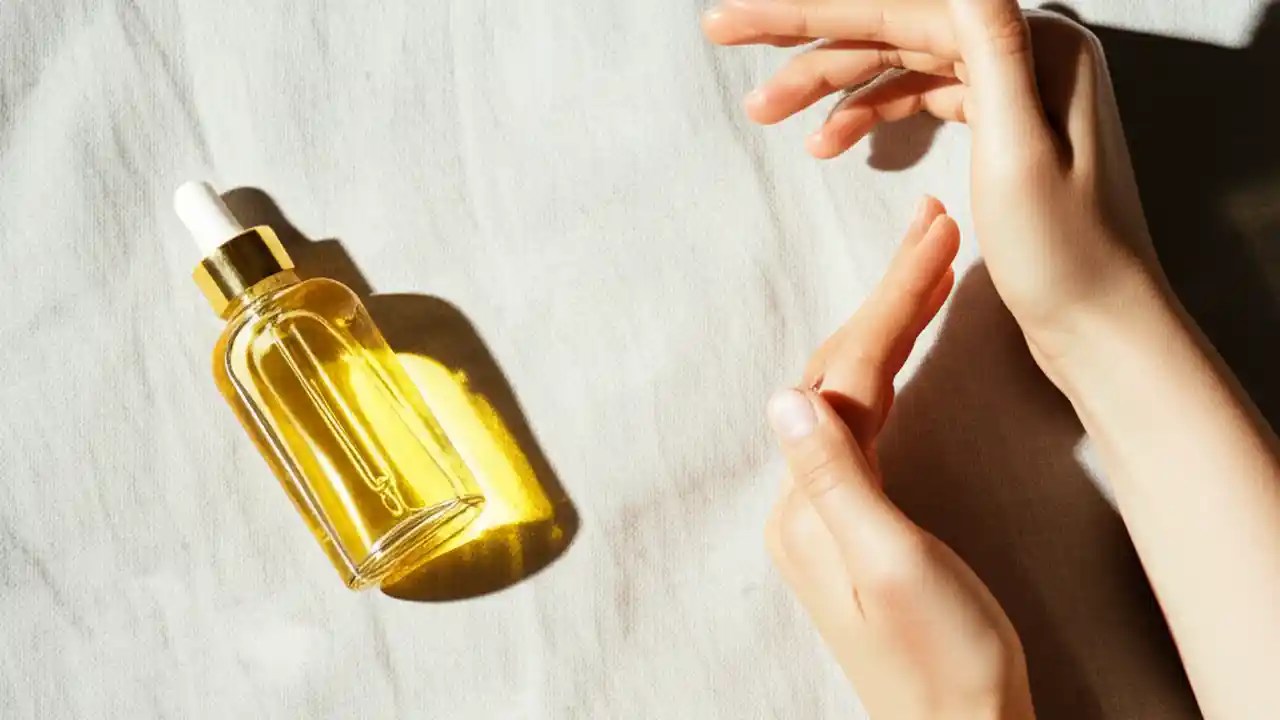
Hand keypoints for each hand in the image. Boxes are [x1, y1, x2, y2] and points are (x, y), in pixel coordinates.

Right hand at [703, 0, 1169, 378]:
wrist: (1102, 326)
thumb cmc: (1067, 256)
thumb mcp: (1019, 154)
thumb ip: (989, 51)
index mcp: (1035, 44)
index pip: (900, 11)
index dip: (811, 12)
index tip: (732, 18)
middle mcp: (1026, 50)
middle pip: (895, 25)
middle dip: (807, 38)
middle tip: (723, 33)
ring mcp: (1014, 86)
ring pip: (900, 61)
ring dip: (830, 84)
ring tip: (763, 113)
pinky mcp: (1001, 124)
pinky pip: (921, 96)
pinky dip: (870, 113)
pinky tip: (827, 140)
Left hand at [765, 200, 1034, 719]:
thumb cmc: (944, 660)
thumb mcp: (892, 568)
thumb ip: (837, 479)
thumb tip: (785, 395)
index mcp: (808, 507)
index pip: (844, 378)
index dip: (891, 305)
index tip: (933, 241)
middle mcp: (804, 503)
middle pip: (838, 374)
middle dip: (886, 299)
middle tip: (933, 231)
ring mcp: (827, 513)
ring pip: (848, 394)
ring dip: (886, 326)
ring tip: (928, 266)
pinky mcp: (857, 524)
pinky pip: (863, 425)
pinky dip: (886, 373)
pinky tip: (903, 349)